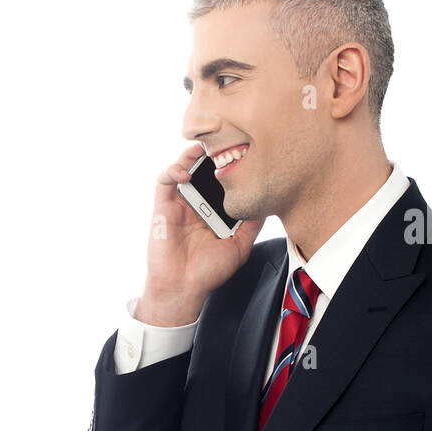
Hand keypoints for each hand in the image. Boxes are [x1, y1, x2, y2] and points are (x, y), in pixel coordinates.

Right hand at [134, 143, 265, 325]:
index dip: (229, 163)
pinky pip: (164, 180)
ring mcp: (179, 203)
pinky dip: (173, 169)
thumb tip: (269, 200)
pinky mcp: (162, 206)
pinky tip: (185, 173)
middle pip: (203, 167)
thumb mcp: (241, 245)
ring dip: (192, 154)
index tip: (243, 152)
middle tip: (225, 142)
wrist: (184, 288)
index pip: (222, 178)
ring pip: (183, 166)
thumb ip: (253, 223)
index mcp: (214, 209)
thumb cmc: (209, 272)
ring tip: (205, 150)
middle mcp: (197, 202)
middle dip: (212, 152)